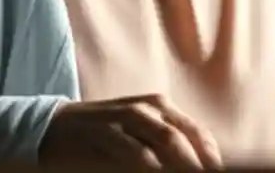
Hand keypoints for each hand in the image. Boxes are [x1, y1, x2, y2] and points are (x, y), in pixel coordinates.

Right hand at [38, 93, 222, 169]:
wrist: (55, 126)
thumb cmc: (104, 134)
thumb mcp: (138, 132)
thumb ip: (165, 144)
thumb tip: (197, 163)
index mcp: (160, 107)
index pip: (197, 131)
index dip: (211, 154)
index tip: (219, 172)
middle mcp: (146, 108)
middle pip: (183, 135)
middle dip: (200, 161)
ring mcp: (125, 118)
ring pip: (165, 137)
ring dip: (182, 160)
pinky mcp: (104, 132)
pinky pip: (133, 148)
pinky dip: (148, 162)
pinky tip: (156, 170)